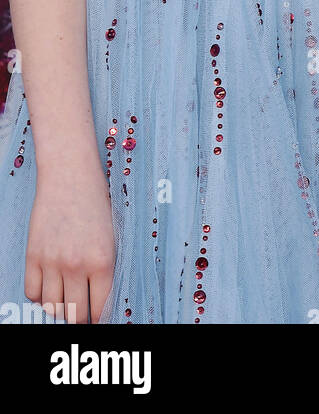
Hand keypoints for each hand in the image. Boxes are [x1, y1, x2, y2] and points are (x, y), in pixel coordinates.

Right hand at [25, 172, 115, 322]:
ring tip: (67, 301)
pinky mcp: (33, 255)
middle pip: (75, 314)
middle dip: (80, 318)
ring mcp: (52, 262)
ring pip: (52, 307)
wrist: (70, 174)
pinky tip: (49, 287)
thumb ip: (107, 266)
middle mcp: (77, 265)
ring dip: (60, 309)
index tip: (98, 319)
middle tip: (82, 314)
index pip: (100, 308)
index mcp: (103, 260)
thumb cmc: (96, 201)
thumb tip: (102, 297)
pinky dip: (39, 296)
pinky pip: (32, 292)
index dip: (100, 318)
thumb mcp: (112, 234)